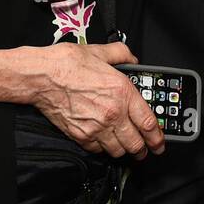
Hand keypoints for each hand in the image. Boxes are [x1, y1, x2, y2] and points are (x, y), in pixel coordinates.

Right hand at [28, 41, 164, 159]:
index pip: (149, 123)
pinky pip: (98, 151)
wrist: (42, 76)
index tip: (160, 142)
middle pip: (136, 143)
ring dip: (124, 150)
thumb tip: (132, 59)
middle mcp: (113, 114)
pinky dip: (104, 149)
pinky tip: (105, 142)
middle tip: (146, 149)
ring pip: (118, 151)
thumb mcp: (101, 52)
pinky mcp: (80, 136)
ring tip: (126, 146)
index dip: (158, 138)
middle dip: (144, 149)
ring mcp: (96, 128)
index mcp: (123, 93)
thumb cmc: (68, 64)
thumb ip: (122, 55)